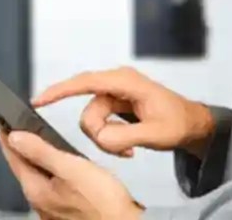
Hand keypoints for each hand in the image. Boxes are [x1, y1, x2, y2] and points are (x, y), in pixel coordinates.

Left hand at [0, 123, 142, 219]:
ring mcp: (52, 207)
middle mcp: (40, 201)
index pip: (12, 155)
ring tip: (35, 139)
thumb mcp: (71, 169)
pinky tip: (59, 164)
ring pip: (37, 175)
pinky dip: (50, 168)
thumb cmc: (103, 204)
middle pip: (23, 166)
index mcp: (36, 190)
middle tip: (15, 124)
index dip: (6, 134)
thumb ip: (41, 152)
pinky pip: (51, 184)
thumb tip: (15, 137)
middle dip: (19, 144)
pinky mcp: (67, 209)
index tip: (0, 118)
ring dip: (35, 156)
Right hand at [33, 66, 215, 158]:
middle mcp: (116, 83)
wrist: (192, 124)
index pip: (85, 83)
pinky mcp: (113, 104)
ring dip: (107, 140)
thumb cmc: (178, 122)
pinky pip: (99, 123)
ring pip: (92, 121)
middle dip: (101, 135)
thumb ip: (126, 135)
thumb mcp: (156, 133)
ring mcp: (114, 93)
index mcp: (125, 81)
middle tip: (124, 150)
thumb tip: (100, 137)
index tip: (39, 100)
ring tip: (129, 148)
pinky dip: (110, 138)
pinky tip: (128, 145)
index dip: (60, 91)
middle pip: (89, 112)